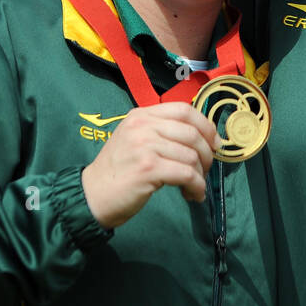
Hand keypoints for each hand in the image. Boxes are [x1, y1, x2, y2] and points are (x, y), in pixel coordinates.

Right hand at [81, 102, 218, 229]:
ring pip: (191, 155)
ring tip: (195, 186)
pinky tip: (193, 195)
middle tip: (206, 169)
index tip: (214, 142)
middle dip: (207, 153)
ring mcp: (145, 146)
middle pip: (192, 132)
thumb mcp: (135, 140)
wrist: (92, 195)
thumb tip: (201, 137)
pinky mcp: (148, 168)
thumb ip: (161, 132)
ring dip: (200, 175)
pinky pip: (186, 174)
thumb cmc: (117, 171)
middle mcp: (143, 126)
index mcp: (141, 115)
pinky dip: (196, 186)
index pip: (183, 110)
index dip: (205, 125)